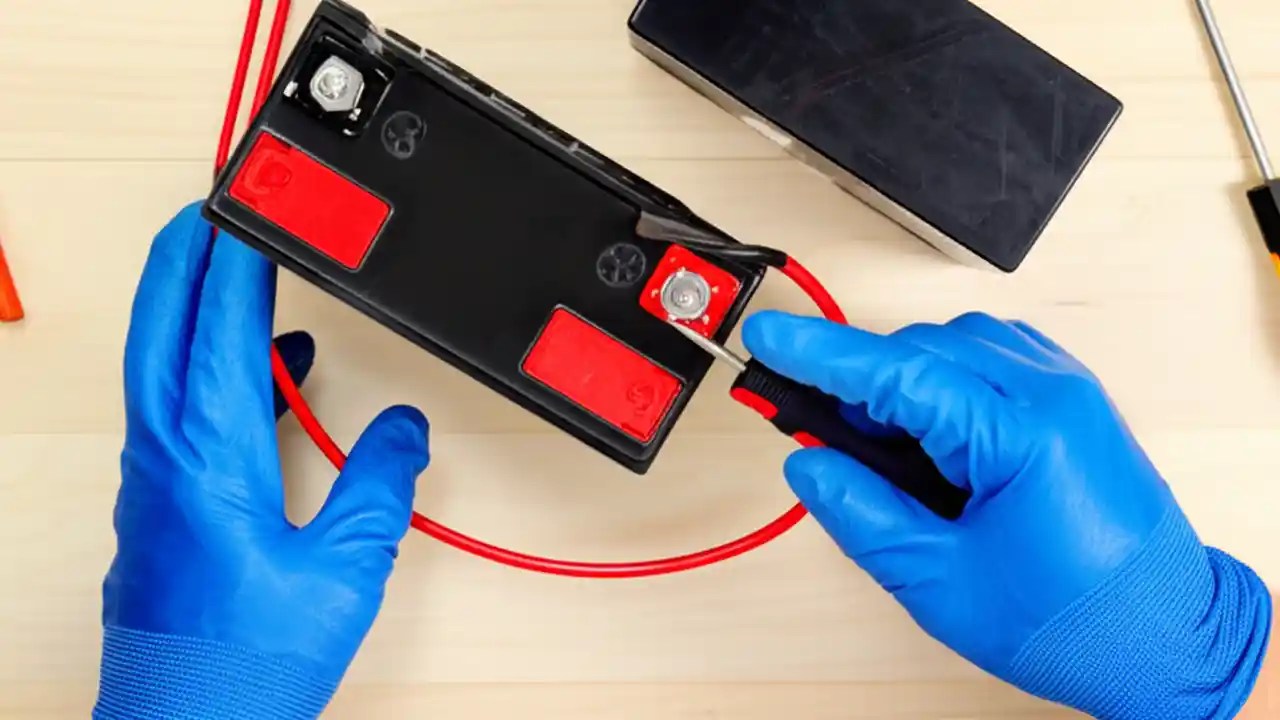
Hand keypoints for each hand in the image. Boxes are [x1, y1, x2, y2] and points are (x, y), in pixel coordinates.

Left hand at [95, 203, 429, 718]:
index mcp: (209, 451)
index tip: (251, 202)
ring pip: (164, 360)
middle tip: (215, 204)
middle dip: (186, 251)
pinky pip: (180, 405)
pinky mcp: (159, 500)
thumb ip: (380, 485)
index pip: (220, 321)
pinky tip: (274, 378)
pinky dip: (219, 369)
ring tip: (245, 273)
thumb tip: (404, 431)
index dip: (237, 251)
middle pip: (162, 320)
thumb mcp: (344, 568)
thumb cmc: (246, 660)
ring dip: (199, 306)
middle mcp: (166, 451)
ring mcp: (154, 475)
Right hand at [743, 311, 1271, 719]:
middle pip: (924, 348)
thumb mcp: (941, 582)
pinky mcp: (1075, 399)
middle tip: (814, 425)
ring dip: (905, 379)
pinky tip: (933, 429)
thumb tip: (808, 465)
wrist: (1166, 637)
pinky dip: (948, 379)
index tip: (769, 337)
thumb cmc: (1073, 621)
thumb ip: (863, 514)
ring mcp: (1071, 390)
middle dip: (860, 378)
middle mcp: (1053, 394)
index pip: (897, 372)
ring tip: (881, 442)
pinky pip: (994, 356)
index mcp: (1023, 435)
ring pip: (958, 344)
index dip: (820, 353)